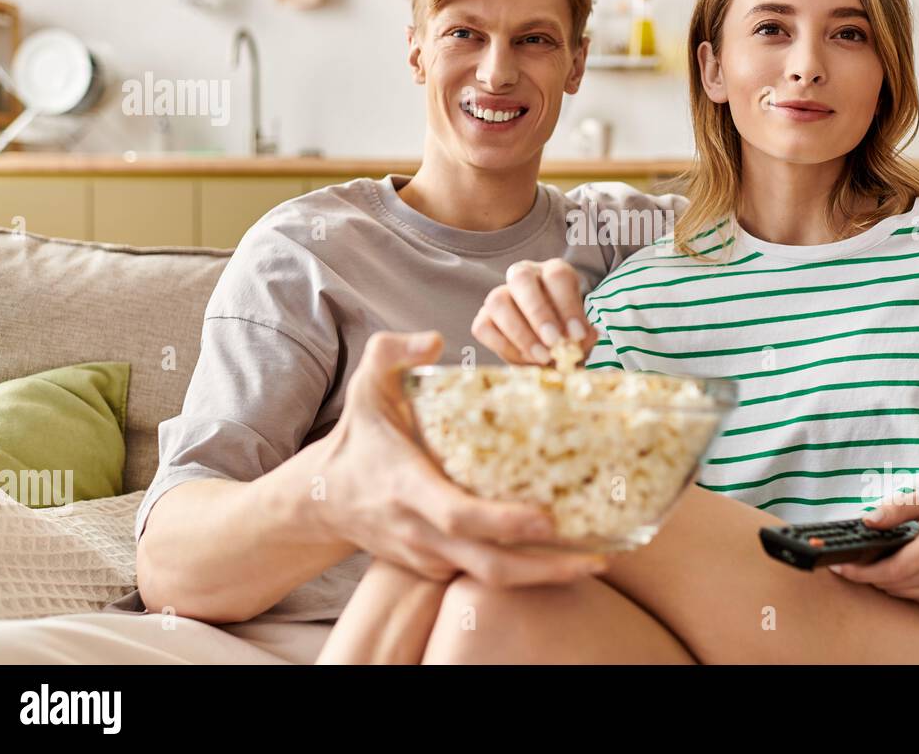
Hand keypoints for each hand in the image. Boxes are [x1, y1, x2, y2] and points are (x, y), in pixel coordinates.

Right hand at [311, 330, 608, 585]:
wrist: (321, 501)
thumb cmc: (358, 439)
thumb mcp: (365, 387)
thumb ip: (392, 352)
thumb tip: (434, 339)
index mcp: (408, 486)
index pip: (458, 514)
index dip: (503, 522)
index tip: (548, 518)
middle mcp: (419, 530)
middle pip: (488, 565)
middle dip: (544, 568)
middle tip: (597, 555)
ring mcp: (427, 555)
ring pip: (489, 579)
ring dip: (542, 576)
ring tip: (593, 558)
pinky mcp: (433, 568)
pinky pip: (480, 576)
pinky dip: (520, 572)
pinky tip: (559, 555)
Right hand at [472, 258, 597, 365]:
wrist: (548, 351)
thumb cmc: (567, 335)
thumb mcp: (580, 334)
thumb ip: (583, 336)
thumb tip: (583, 338)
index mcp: (552, 272)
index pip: (557, 276)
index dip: (567, 305)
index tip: (576, 334)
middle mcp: (524, 276)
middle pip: (521, 279)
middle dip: (538, 312)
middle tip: (553, 341)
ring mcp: (500, 295)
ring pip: (497, 302)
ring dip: (520, 333)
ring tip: (541, 357)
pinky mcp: (484, 318)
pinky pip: (483, 327)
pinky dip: (503, 346)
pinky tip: (524, 359)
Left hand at [829, 492, 918, 609]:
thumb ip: (900, 506)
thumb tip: (869, 520)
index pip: (895, 567)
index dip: (864, 571)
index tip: (842, 566)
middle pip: (897, 584)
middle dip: (868, 577)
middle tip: (851, 564)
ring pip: (906, 595)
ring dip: (884, 583)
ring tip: (872, 566)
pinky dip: (903, 589)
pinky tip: (898, 573)